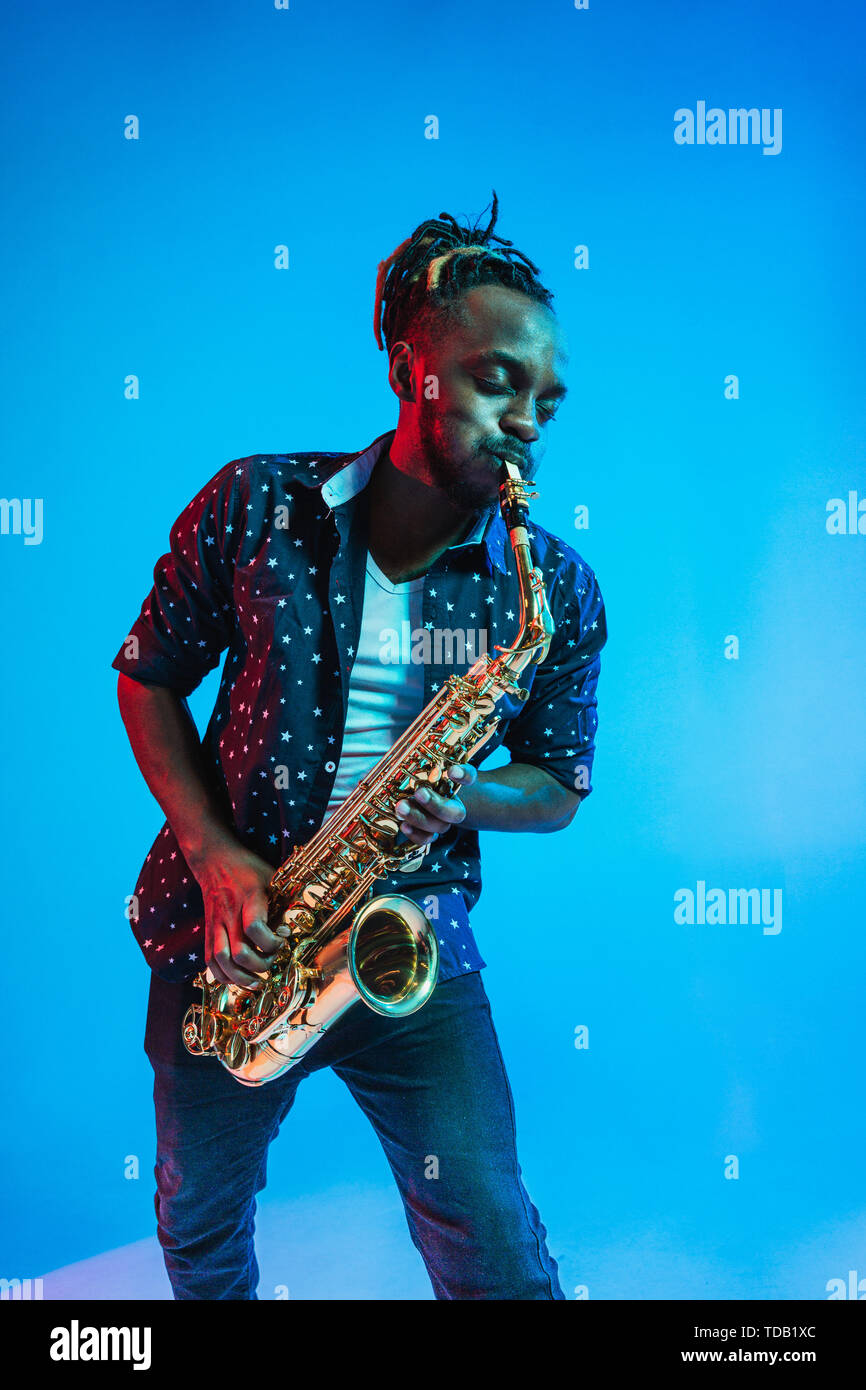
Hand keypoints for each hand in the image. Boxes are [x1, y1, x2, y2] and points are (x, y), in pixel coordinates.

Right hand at [192, 843, 284, 988]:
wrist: (214, 860)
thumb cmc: (248, 869)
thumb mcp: (272, 878)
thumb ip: (282, 903)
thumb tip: (288, 932)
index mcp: (249, 898)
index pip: (255, 927)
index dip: (271, 942)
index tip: (281, 941)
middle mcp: (229, 913)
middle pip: (239, 952)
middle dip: (259, 965)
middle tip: (270, 963)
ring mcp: (215, 923)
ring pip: (221, 960)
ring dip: (239, 977)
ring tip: (255, 982)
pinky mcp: (207, 930)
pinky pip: (209, 960)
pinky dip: (221, 975)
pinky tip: (235, 978)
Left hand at [394, 763, 477, 846]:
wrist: (427, 792)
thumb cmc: (422, 774)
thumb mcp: (424, 763)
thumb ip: (422, 758)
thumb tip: (406, 743)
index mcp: (457, 782)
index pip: (469, 777)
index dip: (464, 775)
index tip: (453, 770)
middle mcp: (453, 803)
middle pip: (454, 812)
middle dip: (436, 805)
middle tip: (419, 793)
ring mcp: (442, 820)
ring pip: (439, 827)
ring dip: (419, 818)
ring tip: (401, 807)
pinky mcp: (429, 831)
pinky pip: (427, 839)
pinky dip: (416, 835)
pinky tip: (403, 825)